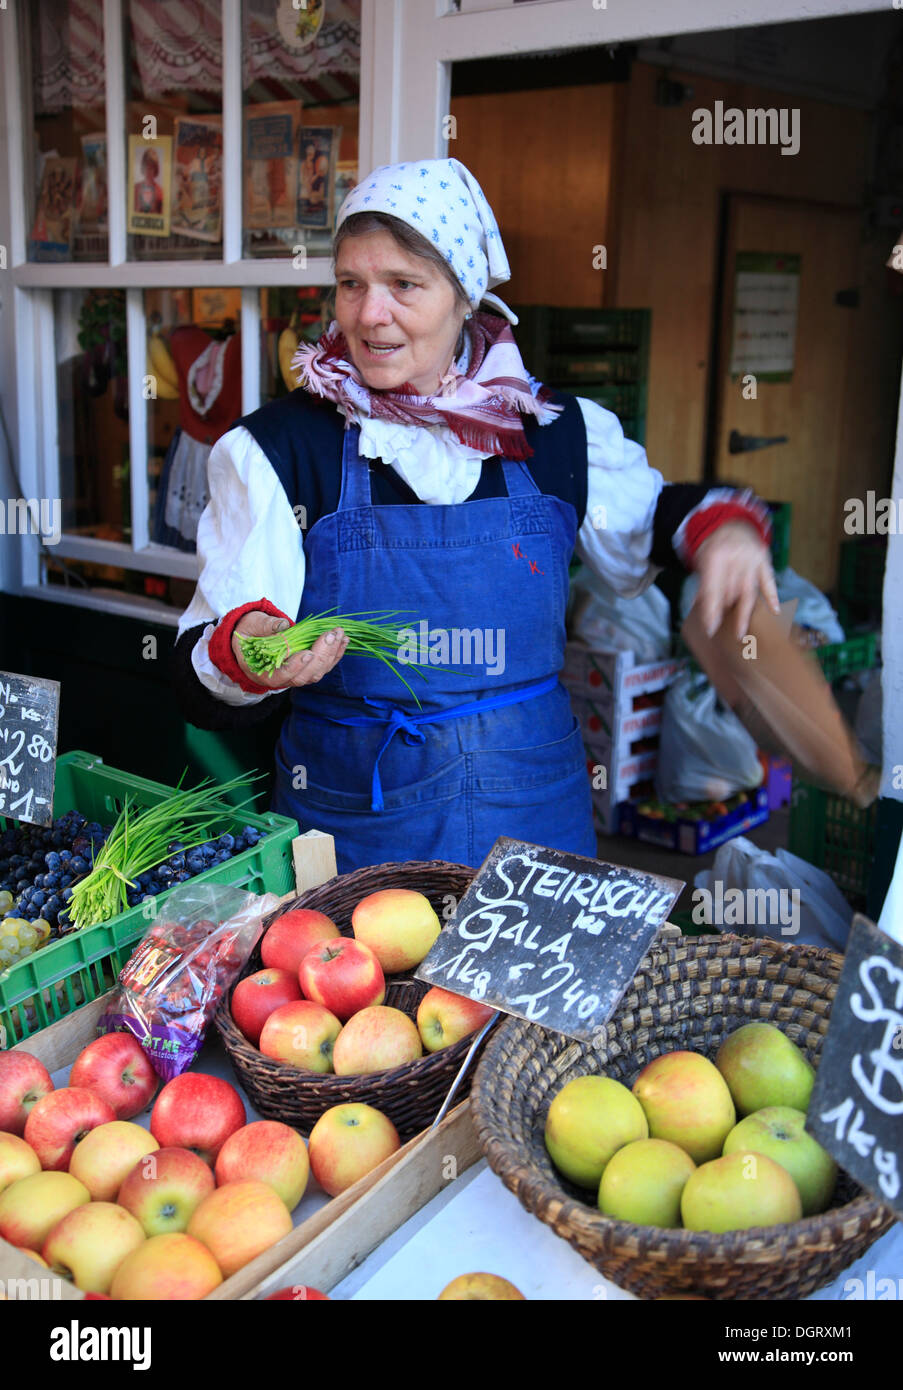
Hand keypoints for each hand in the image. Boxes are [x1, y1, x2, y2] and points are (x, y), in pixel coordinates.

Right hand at [231, 610, 348, 688]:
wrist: (252, 638)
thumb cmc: (249, 633)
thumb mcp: (251, 625)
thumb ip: (264, 626)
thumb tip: (282, 625)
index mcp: (264, 672)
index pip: (282, 675)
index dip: (296, 666)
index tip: (308, 653)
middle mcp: (282, 679)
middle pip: (305, 675)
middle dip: (321, 655)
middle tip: (331, 635)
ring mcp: (297, 675)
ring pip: (317, 672)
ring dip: (332, 654)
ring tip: (341, 635)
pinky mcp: (307, 668)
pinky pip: (323, 666)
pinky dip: (335, 654)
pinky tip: (343, 640)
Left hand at [691, 521, 779, 639]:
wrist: (731, 525)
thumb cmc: (714, 549)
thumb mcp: (703, 564)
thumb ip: (705, 586)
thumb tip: (702, 612)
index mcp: (716, 557)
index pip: (714, 590)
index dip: (711, 611)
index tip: (711, 630)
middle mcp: (735, 557)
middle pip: (731, 591)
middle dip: (727, 612)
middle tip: (726, 633)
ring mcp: (752, 558)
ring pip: (749, 590)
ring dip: (744, 612)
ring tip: (741, 631)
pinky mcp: (765, 560)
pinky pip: (769, 581)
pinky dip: (772, 596)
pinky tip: (776, 611)